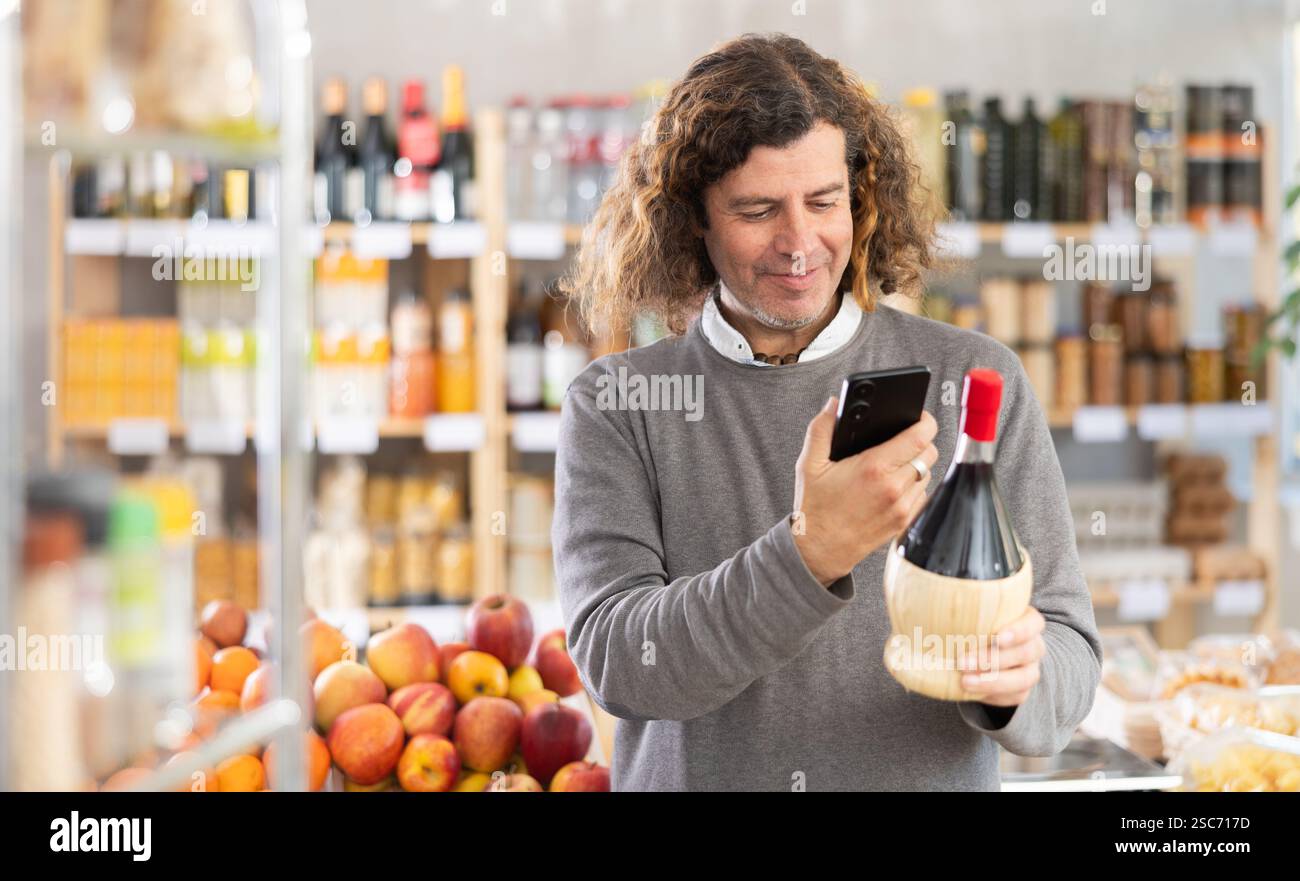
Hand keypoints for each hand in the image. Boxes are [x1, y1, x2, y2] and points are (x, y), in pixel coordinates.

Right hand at [791, 396, 938, 585]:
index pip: (920, 436)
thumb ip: (820, 428)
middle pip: (929, 452)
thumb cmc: (815, 508)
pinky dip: (915, 486)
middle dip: (921, 441)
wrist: (820, 550)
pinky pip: (923, 495)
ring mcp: (902, 507)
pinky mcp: (905, 522)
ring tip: (896, 464)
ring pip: (929, 473)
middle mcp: (893, 487)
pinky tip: (895, 485)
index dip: (925, 421)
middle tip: (904, 439)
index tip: (918, 416)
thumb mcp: (809, 464)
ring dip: (918, 464)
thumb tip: (833, 404)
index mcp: (873, 467)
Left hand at [957, 606, 1044, 707]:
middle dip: (993, 659)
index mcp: (1025, 621)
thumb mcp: (966, 614)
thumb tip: (923, 605)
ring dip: (993, 681)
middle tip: (962, 662)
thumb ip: (954, 608)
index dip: (1019, 630)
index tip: (998, 637)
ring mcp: (1031, 668)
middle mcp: (1033, 645)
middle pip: (1026, 652)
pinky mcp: (1023, 689)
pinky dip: (994, 695)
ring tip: (964, 682)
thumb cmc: (970, 626)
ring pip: (1024, 678)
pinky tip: (972, 692)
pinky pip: (1016, 696)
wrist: (974, 654)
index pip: (1033, 623)